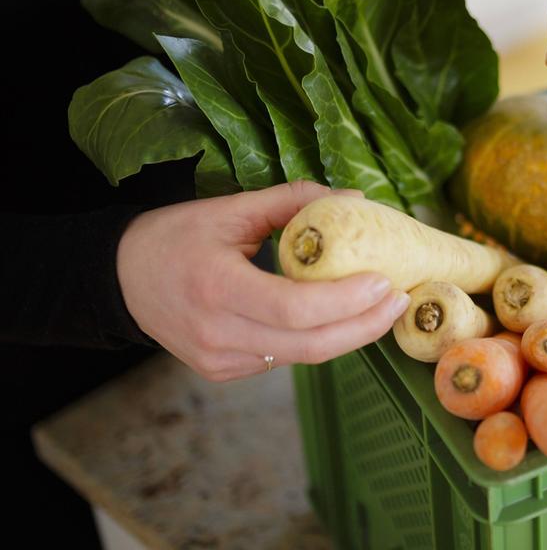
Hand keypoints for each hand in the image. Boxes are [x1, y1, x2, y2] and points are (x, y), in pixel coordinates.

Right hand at [117, 180, 409, 381]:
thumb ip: (293, 201)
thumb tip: (357, 200)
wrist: (120, 278)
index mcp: (215, 286)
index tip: (386, 282)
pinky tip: (341, 319)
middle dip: (365, 326)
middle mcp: (216, 332)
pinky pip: (283, 359)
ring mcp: (218, 359)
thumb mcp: (230, 208)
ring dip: (349, 335)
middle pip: (308, 344)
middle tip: (400, 301)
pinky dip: (317, 340)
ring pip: (302, 357)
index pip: (294, 309)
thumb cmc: (175, 236)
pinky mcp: (223, 371)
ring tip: (383, 308)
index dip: (347, 301)